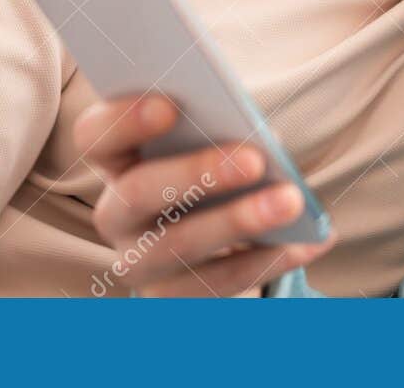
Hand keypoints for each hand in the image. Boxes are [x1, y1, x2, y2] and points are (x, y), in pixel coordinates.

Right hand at [75, 94, 335, 296]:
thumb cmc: (208, 163)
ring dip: (239, 222)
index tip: (169, 105)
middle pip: (138, 192)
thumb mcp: (206, 140)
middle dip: (197, 174)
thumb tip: (264, 137)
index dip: (125, 119)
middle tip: (254, 159)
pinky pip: (217, 284)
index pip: (96, 136)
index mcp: (116, 159)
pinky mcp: (171, 297)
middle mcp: (115, 213)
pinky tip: (308, 240)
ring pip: (178, 246)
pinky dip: (268, 260)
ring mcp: (138, 261)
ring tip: (290, 202)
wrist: (209, 233)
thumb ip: (217, 126)